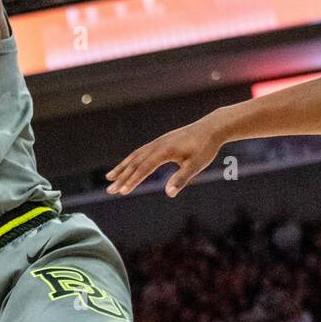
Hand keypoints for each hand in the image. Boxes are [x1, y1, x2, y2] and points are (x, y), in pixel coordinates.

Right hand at [106, 113, 224, 196]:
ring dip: (122, 168)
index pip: (144, 168)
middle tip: (109, 191)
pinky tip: (126, 167)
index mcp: (165, 151)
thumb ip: (181, 178)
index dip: (133, 180)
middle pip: (135, 163)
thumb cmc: (205, 148)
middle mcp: (157, 145)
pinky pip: (140, 152)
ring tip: (109, 178)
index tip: (122, 192)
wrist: (211, 128)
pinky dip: (130, 161)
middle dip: (122, 177)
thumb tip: (169, 193)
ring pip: (135, 157)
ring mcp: (157, 142)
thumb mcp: (196, 165)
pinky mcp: (160, 142)